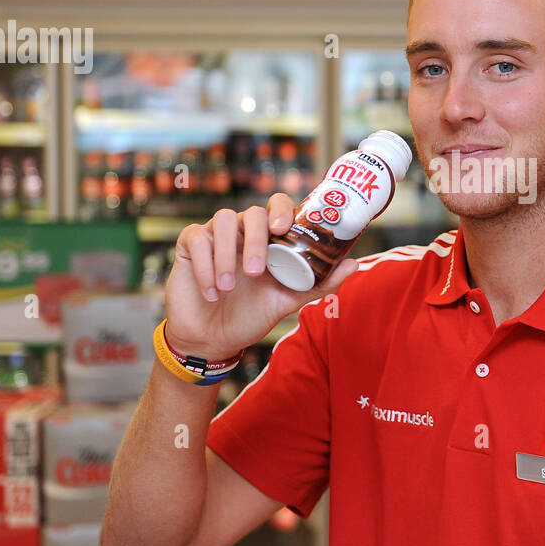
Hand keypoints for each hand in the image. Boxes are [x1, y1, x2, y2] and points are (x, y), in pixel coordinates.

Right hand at [162, 193, 357, 359]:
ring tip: (230, 287)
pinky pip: (197, 239)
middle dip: (255, 240)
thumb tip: (354, 264)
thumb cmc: (251, 316)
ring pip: (222, 220)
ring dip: (227, 255)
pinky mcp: (190, 245)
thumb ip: (319, 284)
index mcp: (268, 239)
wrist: (211, 339)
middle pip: (251, 213)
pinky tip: (212, 292)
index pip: (277, 206)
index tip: (283, 228)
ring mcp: (216, 236)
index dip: (281, 208)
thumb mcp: (287, 302)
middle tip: (255, 272)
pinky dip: (205, 266)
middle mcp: (243, 232)